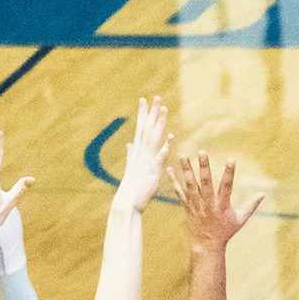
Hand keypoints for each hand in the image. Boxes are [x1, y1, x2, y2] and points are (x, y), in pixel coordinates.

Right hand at [114, 97, 171, 211]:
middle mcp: (141, 153)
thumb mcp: (132, 166)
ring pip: (153, 138)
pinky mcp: (152, 172)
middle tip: (157, 97)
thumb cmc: (131, 186)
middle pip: (147, 129)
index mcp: (137, 151)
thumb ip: (131, 154)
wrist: (127, 202)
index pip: (140, 128)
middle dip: (152, 112)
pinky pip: (160, 158)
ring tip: (164, 110)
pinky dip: (165, 147)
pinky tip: (171, 138)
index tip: (144, 99)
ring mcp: (146, 161)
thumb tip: (129, 143)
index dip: (143, 114)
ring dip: (159, 124)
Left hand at [171, 151, 264, 249]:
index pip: (227, 186)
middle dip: (204, 167)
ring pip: (190, 185)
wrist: (206, 245)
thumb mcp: (241, 219)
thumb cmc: (226, 231)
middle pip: (206, 183)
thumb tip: (264, 193)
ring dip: (186, 170)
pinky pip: (179, 192)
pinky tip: (169, 168)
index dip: (229, 172)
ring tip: (183, 155)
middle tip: (202, 152)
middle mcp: (208, 204)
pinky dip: (174, 180)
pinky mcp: (187, 206)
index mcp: (223, 206)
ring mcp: (196, 205)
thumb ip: (251, 205)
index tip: (231, 159)